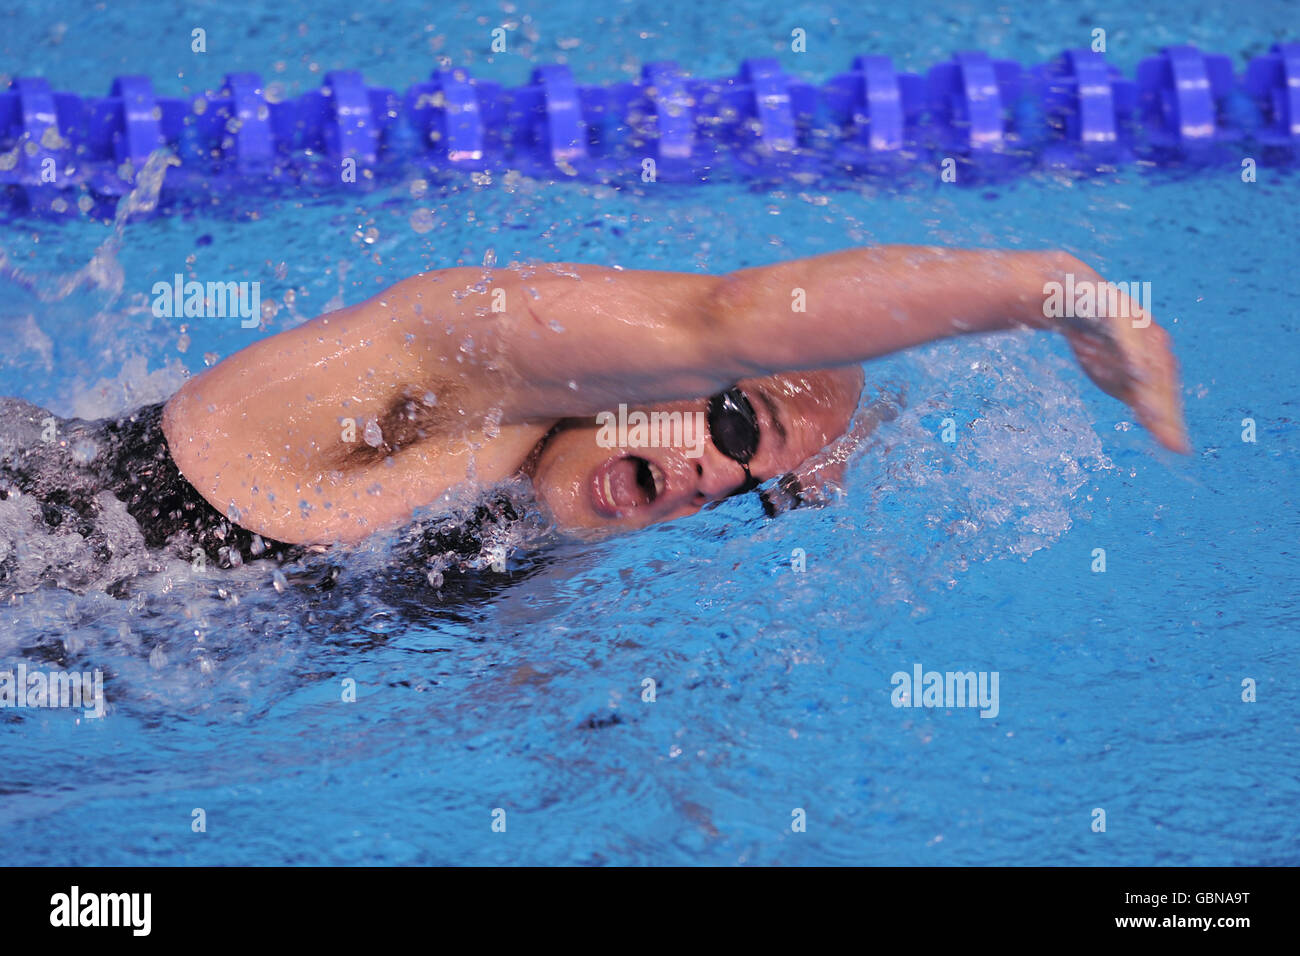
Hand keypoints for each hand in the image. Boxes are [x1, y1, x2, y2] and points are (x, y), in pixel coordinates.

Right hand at [1056, 272, 1188, 453]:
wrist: (1069, 296)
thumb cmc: (1096, 339)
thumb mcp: (1112, 374)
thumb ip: (1136, 395)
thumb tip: (1157, 424)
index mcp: (1156, 360)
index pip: (1165, 396)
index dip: (1171, 422)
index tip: (1179, 451)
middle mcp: (1154, 343)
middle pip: (1163, 383)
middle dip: (1166, 413)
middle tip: (1171, 443)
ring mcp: (1138, 326)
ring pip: (1150, 362)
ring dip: (1154, 390)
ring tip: (1157, 417)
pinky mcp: (1119, 310)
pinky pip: (1128, 336)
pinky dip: (1135, 355)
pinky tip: (1139, 374)